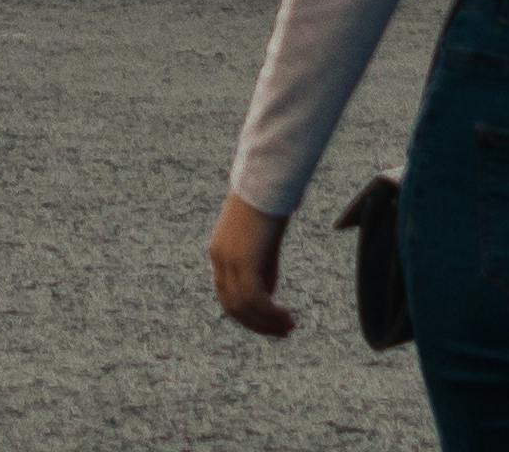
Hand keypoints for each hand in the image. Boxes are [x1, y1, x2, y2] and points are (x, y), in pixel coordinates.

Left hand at [208, 193, 293, 339]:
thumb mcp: (264, 240)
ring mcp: (229, 261)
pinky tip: (287, 316)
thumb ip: (262, 266)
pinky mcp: (244, 260)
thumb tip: (268, 295)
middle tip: (282, 332)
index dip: (247, 315)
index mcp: (219, 253)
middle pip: (233, 308)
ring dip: (267, 323)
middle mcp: (219, 259)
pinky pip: (255, 299)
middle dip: (258, 325)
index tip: (269, 323)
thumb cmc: (270, 201)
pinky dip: (270, 314)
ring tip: (288, 327)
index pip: (227, 297)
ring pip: (244, 308)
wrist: (270, 176)